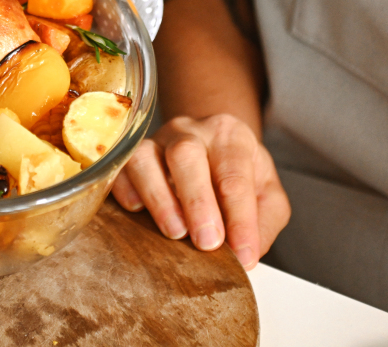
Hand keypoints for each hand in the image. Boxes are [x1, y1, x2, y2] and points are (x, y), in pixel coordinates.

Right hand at [112, 113, 289, 268]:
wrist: (209, 144)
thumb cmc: (236, 173)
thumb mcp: (266, 193)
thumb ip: (263, 221)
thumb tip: (245, 255)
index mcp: (230, 136)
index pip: (235, 176)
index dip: (240, 218)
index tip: (243, 256)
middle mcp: (190, 131)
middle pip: (186, 156)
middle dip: (197, 202)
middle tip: (207, 243)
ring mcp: (156, 140)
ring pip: (146, 157)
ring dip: (159, 198)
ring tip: (175, 233)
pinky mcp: (130, 153)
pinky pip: (121, 165)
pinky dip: (125, 188)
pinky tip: (137, 210)